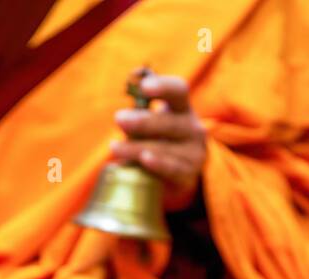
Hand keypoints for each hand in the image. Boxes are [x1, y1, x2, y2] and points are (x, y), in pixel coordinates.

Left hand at [110, 72, 205, 211]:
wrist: (179, 174)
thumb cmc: (159, 139)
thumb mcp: (152, 119)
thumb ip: (143, 101)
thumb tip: (134, 75)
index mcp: (182, 108)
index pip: (178, 91)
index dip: (163, 87)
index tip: (144, 87)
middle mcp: (192, 128)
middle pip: (168, 122)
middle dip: (142, 121)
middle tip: (119, 119)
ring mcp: (193, 152)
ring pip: (164, 148)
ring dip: (137, 147)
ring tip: (114, 147)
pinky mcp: (189, 174)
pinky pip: (172, 168)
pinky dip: (158, 164)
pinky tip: (144, 159)